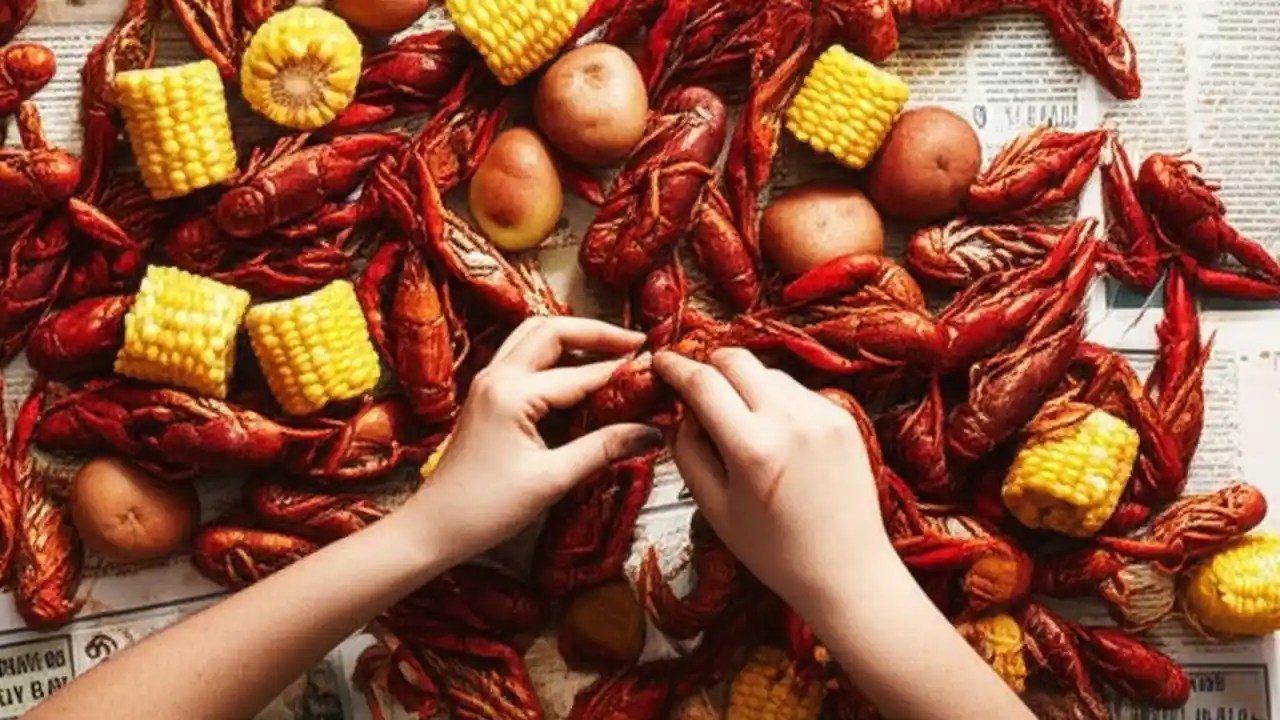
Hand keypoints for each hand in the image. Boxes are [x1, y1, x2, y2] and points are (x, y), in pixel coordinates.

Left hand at [406, 317, 663, 567]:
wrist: (435, 526)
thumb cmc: (485, 508)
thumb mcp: (553, 479)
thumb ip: (604, 448)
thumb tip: (650, 432)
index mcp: (512, 393)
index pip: (580, 373)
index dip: (620, 370)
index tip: (654, 369)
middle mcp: (497, 377)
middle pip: (552, 330)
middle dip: (597, 333)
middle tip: (635, 343)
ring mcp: (488, 382)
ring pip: (534, 336)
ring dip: (573, 337)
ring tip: (611, 349)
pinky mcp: (486, 394)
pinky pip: (524, 356)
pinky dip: (554, 354)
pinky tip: (578, 371)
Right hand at [653, 348, 894, 621]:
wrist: (846, 570)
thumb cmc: (776, 552)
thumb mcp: (715, 509)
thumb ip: (688, 453)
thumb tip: (682, 413)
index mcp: (752, 448)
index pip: (703, 382)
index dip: (676, 366)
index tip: (662, 361)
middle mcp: (790, 421)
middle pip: (736, 359)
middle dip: (710, 365)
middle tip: (698, 388)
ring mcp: (822, 414)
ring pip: (768, 372)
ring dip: (745, 384)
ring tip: (741, 423)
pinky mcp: (842, 417)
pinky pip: (797, 391)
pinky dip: (776, 401)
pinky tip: (776, 437)